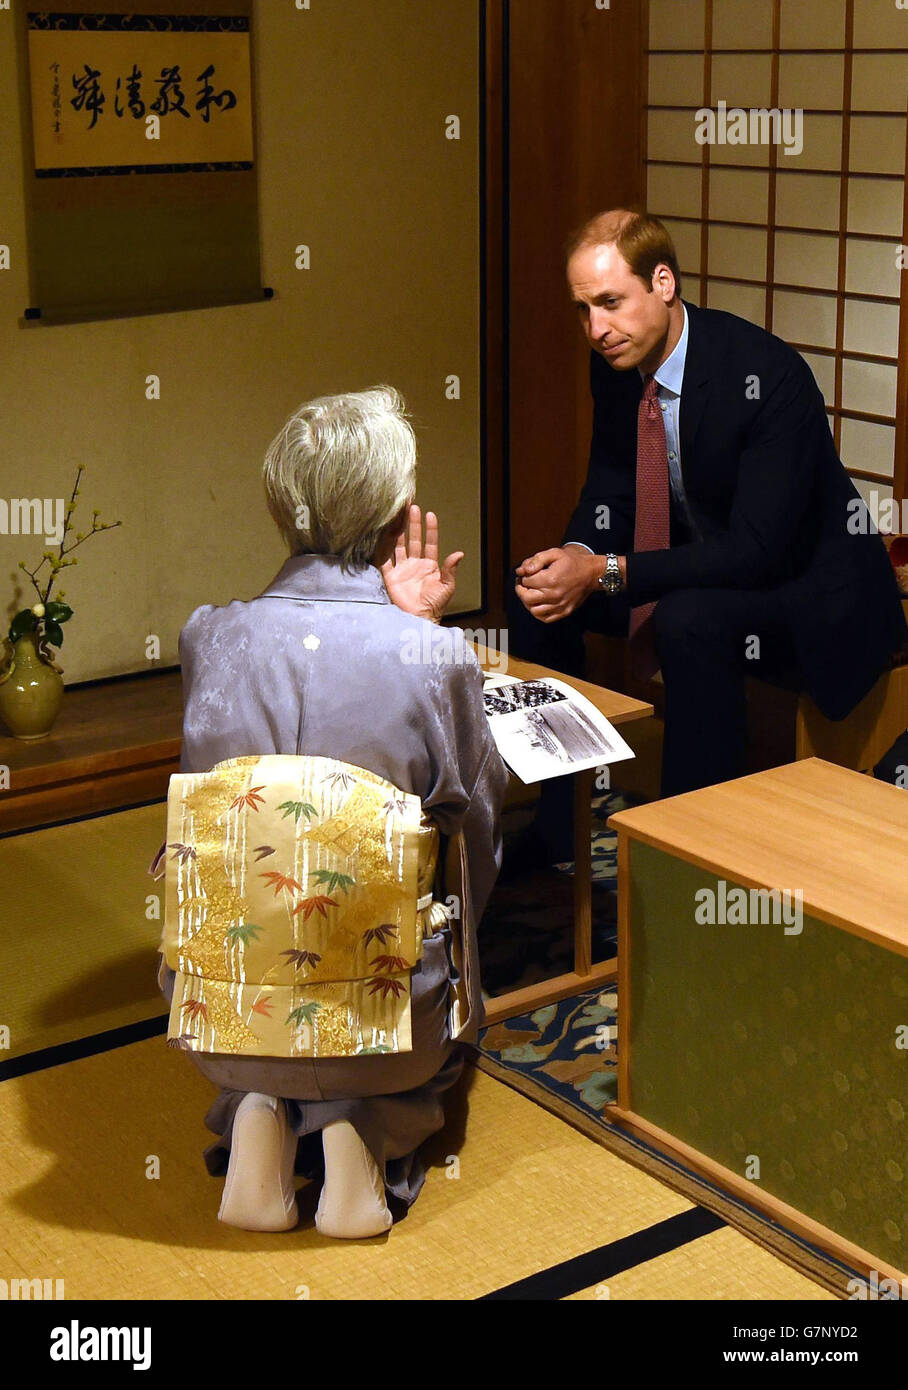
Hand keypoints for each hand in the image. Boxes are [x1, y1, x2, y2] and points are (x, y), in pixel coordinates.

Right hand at [381, 505, 463, 621]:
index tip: (430, 515)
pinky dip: (382, 549)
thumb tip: (459, 553)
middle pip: (413, 540)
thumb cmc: (434, 606)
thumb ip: (450, 570)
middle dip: (413, 524)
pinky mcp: (390, 577)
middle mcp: (415, 564)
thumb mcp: (447, 587)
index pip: (430, 543)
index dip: (430, 530)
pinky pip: (385, 561)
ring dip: (399, 532)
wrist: (418, 620)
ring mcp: (402, 569)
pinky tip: (382, 535)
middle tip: (412, 507)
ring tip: (398, 515)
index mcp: (430, 566)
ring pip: (399, 546)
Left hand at [515, 545, 604, 622]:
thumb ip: (536, 560)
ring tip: (530, 594)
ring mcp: (560, 605)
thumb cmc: (572, 562)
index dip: (523, 576)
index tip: (526, 573)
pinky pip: (545, 618)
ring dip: (528, 602)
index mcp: (550, 579)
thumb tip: (521, 571)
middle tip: (522, 585)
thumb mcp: (554, 553)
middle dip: (521, 590)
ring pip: (533, 610)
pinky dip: (538, 613)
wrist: (591, 573)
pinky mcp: (564, 612)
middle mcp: (554, 594)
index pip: (526, 581)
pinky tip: (539, 603)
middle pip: (526, 598)